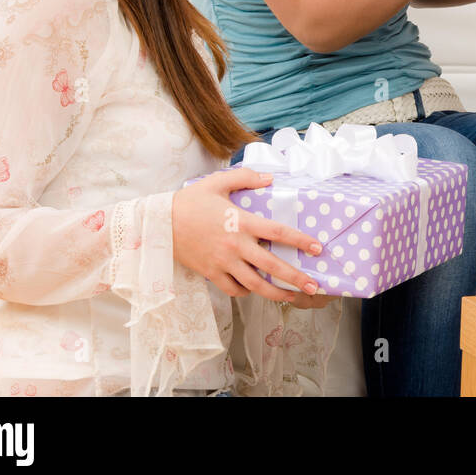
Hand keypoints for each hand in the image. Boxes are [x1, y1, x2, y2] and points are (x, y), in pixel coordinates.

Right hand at [172, 167, 330, 304]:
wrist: (158, 223)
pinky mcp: (210, 273)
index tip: (317, 248)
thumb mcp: (217, 182)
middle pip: (271, 265)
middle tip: (313, 286)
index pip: (277, 232)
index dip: (300, 240)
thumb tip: (271, 178)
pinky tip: (255, 290)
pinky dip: (246, 292)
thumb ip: (246, 177)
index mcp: (241, 222)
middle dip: (295, 278)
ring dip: (275, 293)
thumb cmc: (190, 201)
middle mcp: (235, 245)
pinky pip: (233, 288)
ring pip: (254, 284)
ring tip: (292, 296)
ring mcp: (222, 262)